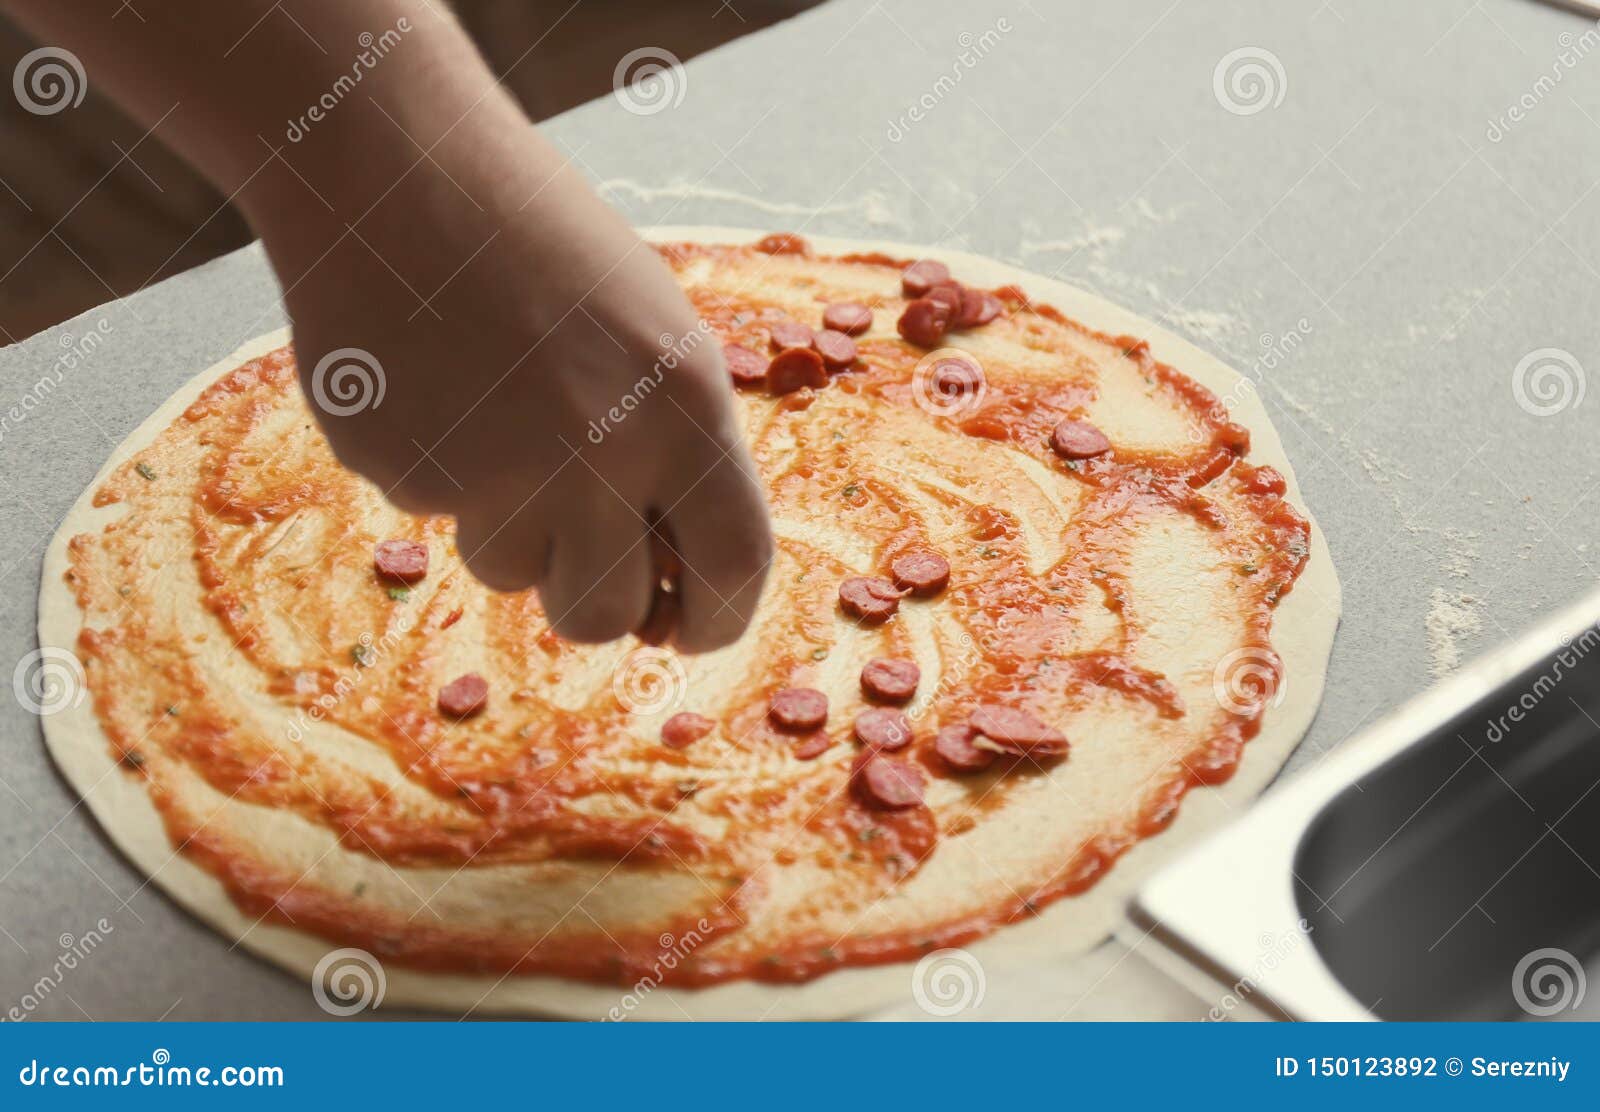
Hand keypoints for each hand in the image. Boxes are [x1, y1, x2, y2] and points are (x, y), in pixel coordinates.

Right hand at [250, 133, 772, 650]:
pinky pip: (437, 519)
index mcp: (686, 405)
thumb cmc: (546, 251)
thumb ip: (678, 453)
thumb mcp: (656, 338)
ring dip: (509, 527)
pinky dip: (440, 474)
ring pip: (512, 575)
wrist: (400, 174)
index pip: (735, 563)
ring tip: (494, 416)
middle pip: (606, 616)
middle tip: (578, 549)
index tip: (690, 632)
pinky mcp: (405, 471)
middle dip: (596, 603)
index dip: (718, 620)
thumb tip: (675, 583)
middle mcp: (600, 448)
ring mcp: (496, 466)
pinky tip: (435, 388)